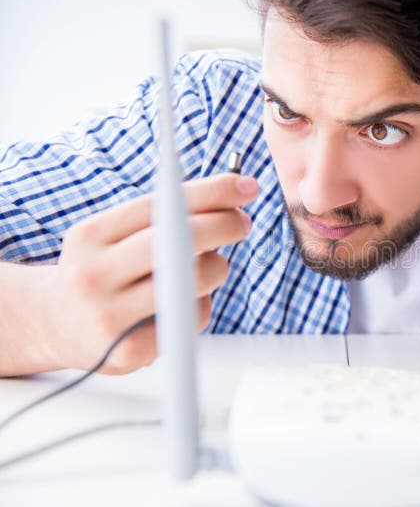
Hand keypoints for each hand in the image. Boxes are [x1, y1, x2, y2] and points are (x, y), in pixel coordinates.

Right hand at [36, 174, 258, 374]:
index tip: (245, 186)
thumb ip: (163, 215)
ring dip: (215, 268)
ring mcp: (109, 316)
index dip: (210, 193)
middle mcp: (94, 275)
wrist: (55, 325)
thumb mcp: (113, 235)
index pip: (162, 205)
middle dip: (224, 225)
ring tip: (205, 267)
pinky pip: (191, 318)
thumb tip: (232, 194)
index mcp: (90, 236)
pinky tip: (182, 304)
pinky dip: (199, 306)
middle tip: (242, 222)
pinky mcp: (130, 352)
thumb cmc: (102, 270)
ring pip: (194, 280)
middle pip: (180, 241)